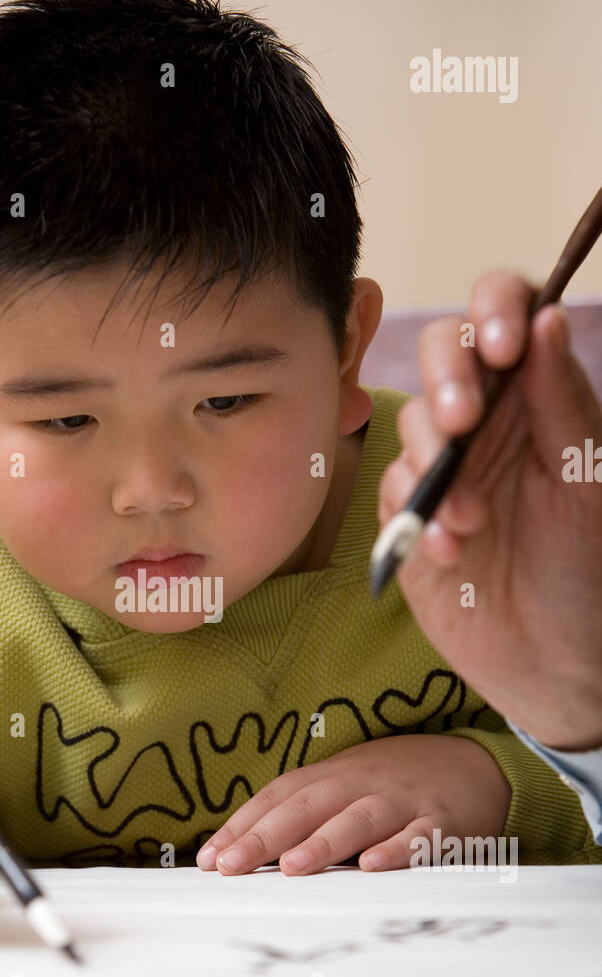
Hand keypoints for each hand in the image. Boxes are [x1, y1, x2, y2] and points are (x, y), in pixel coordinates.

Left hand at [195, 733, 510, 874]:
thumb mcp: (343, 787)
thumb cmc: (391, 785)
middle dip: (266, 838)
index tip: (210, 859)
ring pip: (359, 819)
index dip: (242, 826)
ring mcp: (403, 801)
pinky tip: (373, 867)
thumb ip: (298, 814)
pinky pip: (419, 837)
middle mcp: (362, 784)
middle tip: (231, 867)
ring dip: (324, 842)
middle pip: (308, 807)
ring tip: (292, 867)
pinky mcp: (443, 822)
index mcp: (331, 777)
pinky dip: (397, 850)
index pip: (277, 798)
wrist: (475, 763)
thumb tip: (235, 852)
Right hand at [378, 271, 601, 750]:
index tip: (502, 347)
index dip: (496, 312)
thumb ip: (562, 404)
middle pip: (446, 353)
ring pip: (412, 421)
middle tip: (462, 424)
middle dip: (447, 380)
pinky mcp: (407, 513)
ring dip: (437, 466)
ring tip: (471, 522)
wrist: (551, 664)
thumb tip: (547, 320)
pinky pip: (394, 488)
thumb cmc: (585, 572)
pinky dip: (419, 518)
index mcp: (540, 397)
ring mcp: (445, 465)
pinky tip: (451, 553)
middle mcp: (490, 419)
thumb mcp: (586, 485)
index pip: (509, 318)